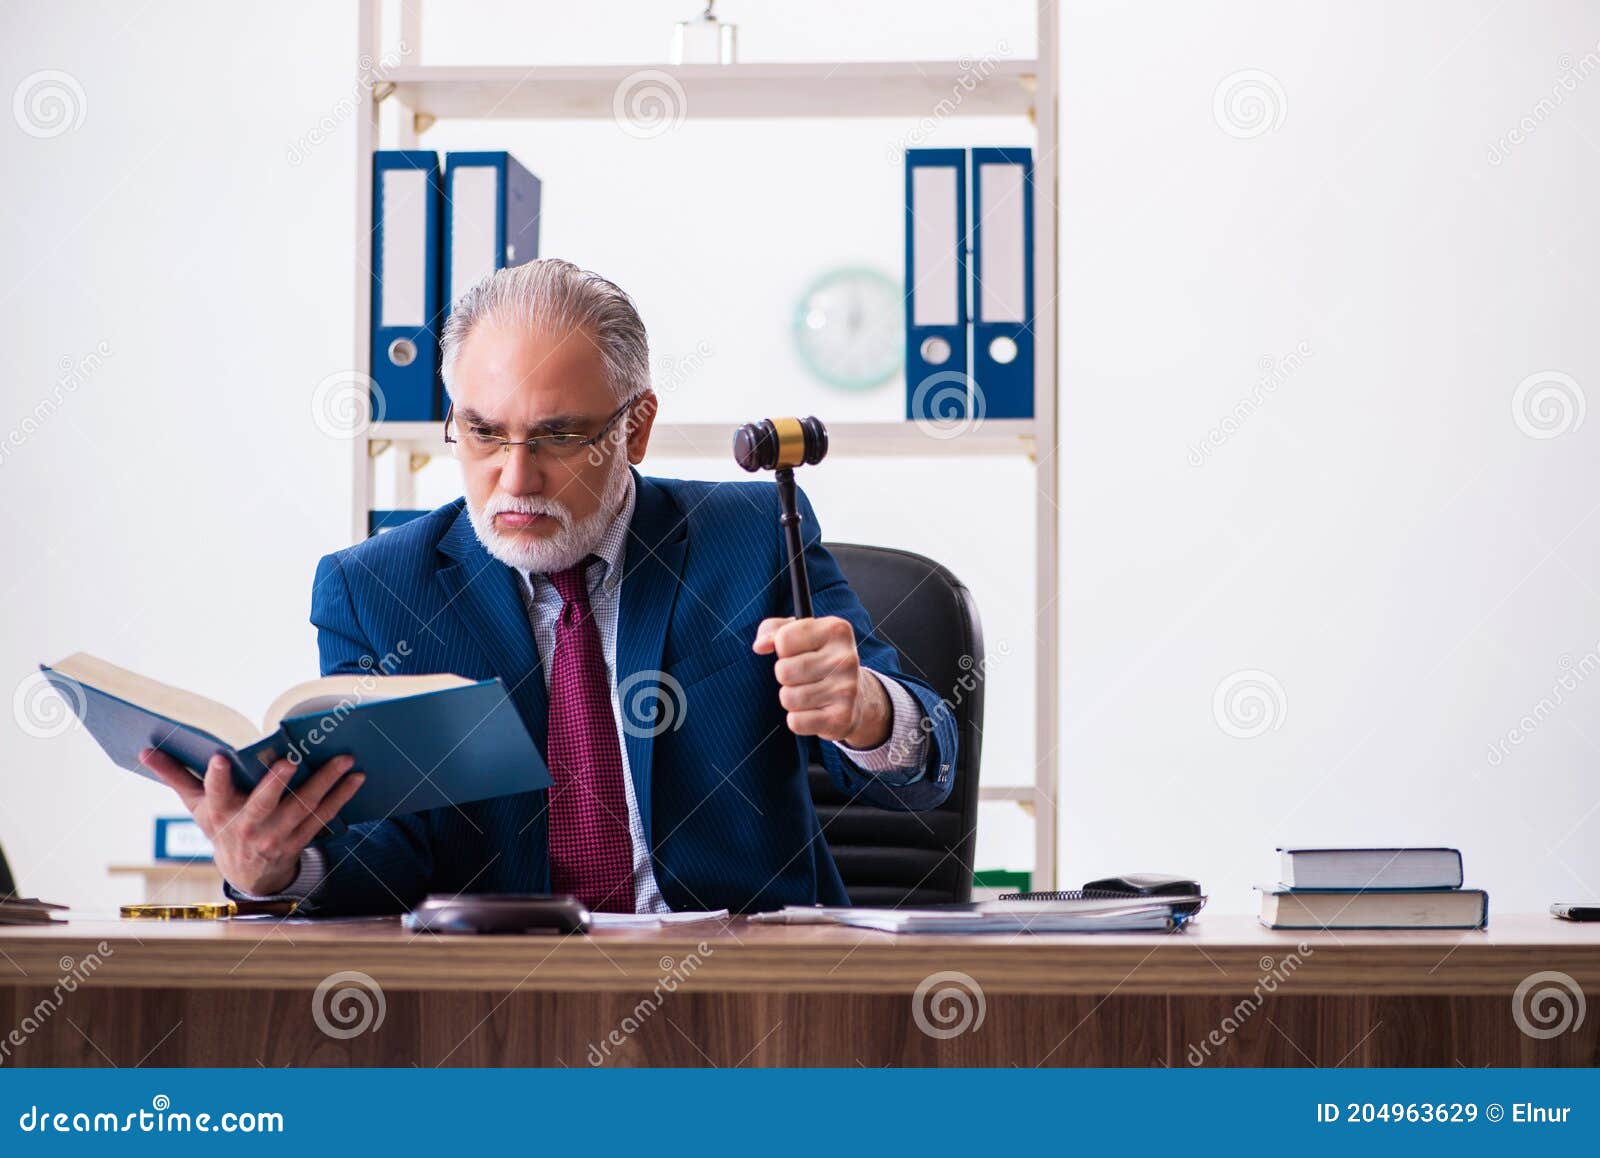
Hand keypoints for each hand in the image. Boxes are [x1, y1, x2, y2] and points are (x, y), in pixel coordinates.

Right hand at [138, 748, 364, 895]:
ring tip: (345, 760)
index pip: (214, 793)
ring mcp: (276, 835)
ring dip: (325, 784)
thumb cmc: (220, 826)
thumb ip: (175, 775)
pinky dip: (341, 797)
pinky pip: (323, 817)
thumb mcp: (196, 805)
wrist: (246, 872)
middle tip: (290, 760)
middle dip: (275, 784)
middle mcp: (247, 826)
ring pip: (301, 808)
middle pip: (262, 804)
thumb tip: (143, 750)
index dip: (217, 778)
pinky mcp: (300, 840)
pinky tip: (356, 778)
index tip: (220, 757)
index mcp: (220, 813)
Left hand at [752, 616, 890, 747]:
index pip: (783, 640)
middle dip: (785, 677)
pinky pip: (796, 722)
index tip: (797, 653)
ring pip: (788, 698)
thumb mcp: (800, 634)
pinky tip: (814, 711)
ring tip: (808, 693)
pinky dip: (798, 720)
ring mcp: (847, 689)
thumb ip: (772, 631)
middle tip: (802, 677)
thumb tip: (759, 647)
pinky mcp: (842, 718)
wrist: (858, 696)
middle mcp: (846, 658)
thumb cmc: (819, 659)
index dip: (782, 650)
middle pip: (783, 671)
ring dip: (790, 699)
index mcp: (836, 630)